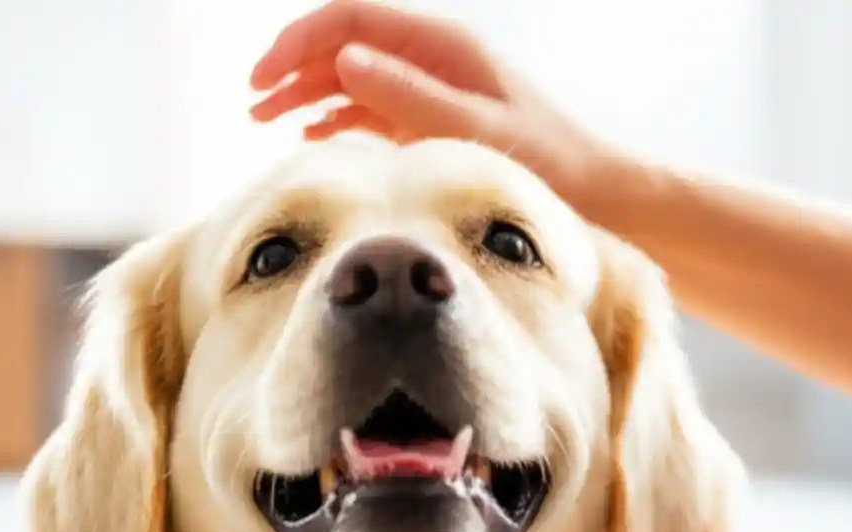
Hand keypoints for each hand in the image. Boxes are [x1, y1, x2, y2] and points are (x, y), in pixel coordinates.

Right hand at [249, 0, 613, 219]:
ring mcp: (430, 88)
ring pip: (352, 76)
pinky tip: (311, 133)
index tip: (264, 75)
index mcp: (442, 44)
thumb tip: (345, 61)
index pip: (352, 19)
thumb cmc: (549, 162)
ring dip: (306, 93)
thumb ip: (410, 98)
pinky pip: (372, 107)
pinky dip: (337, 116)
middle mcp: (431, 58)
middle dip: (293, 65)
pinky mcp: (432, 119)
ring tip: (263, 118)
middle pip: (344, 44)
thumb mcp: (477, 131)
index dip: (300, 39)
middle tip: (253, 100)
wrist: (599, 191)